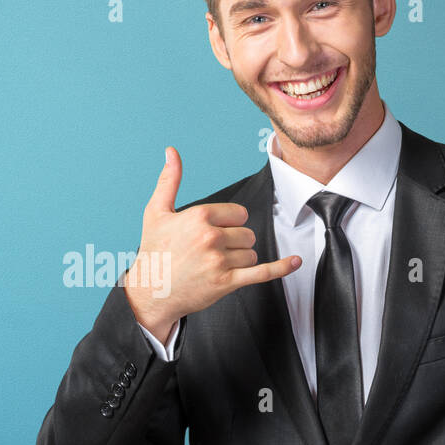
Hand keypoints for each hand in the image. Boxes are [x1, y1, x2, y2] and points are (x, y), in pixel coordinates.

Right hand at [124, 146, 301, 344]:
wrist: (150, 293)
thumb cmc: (154, 252)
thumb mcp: (157, 212)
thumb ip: (169, 180)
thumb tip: (171, 151)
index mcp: (199, 216)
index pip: (238, 213)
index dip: (228, 223)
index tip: (211, 233)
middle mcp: (210, 237)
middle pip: (246, 233)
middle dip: (233, 242)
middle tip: (209, 253)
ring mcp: (220, 260)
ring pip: (251, 253)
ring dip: (239, 260)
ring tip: (214, 266)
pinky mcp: (226, 282)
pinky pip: (262, 272)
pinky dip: (281, 268)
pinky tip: (295, 261)